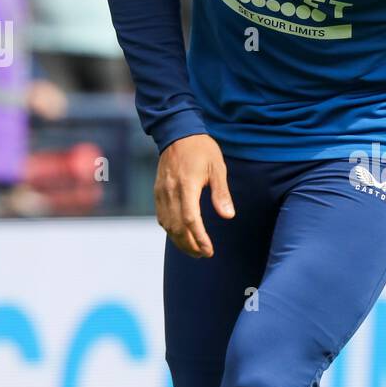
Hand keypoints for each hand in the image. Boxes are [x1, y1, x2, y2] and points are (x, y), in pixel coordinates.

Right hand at [154, 134, 233, 257]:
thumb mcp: (218, 168)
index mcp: (186, 186)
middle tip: (203, 255)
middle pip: (177, 228)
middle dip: (190, 246)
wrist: (177, 132)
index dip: (199, 238)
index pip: (191, 220)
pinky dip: (170, 230)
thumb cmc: (201, 149)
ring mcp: (161, 192)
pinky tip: (180, 235)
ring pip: (167, 225)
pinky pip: (161, 217)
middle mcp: (170, 192)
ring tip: (194, 250)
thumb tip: (228, 216)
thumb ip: (221, 193)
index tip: (209, 250)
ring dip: (179, 241)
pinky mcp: (157, 192)